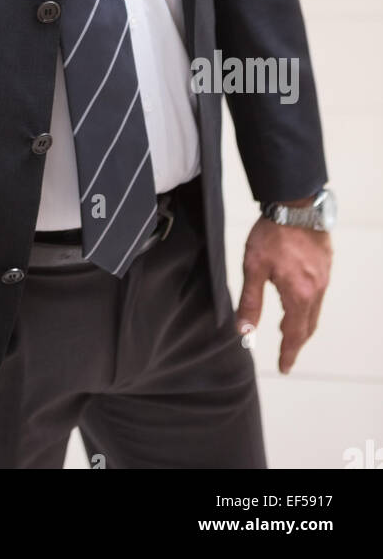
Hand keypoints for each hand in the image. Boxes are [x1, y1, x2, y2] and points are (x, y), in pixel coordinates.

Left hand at [235, 212, 331, 372]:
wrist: (296, 203)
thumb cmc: (272, 233)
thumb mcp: (253, 267)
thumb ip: (250, 300)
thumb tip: (244, 330)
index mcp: (298, 294)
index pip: (293, 334)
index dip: (288, 353)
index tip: (284, 367)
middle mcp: (316, 290)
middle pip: (308, 326)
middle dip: (296, 341)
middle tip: (286, 352)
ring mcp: (324, 277)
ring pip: (315, 311)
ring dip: (302, 324)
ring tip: (287, 329)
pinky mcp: (326, 265)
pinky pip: (319, 295)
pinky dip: (308, 306)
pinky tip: (297, 300)